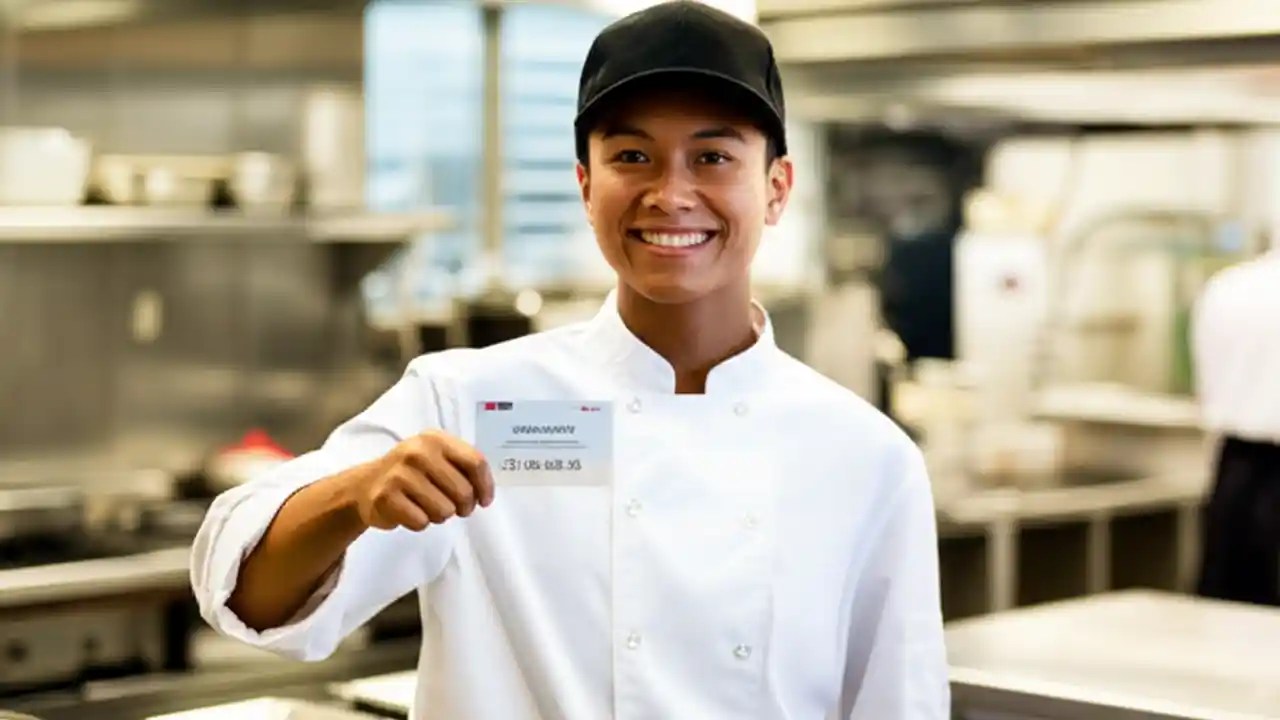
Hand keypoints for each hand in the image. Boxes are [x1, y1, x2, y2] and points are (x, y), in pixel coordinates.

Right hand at [352, 431, 494, 531]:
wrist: (366, 484)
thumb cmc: (413, 473)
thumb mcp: (437, 458)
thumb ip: (463, 468)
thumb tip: (484, 495)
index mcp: (435, 439)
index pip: (475, 462)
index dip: (485, 486)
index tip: (485, 501)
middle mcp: (416, 452)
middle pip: (463, 491)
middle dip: (464, 507)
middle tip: (455, 508)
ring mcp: (399, 474)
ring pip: (444, 511)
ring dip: (440, 515)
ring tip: (427, 506)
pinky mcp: (386, 497)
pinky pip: (421, 522)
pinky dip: (420, 522)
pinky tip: (410, 511)